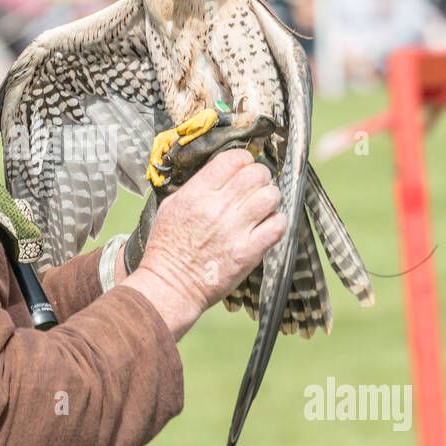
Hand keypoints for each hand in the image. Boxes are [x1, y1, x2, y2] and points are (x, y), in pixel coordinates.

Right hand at [120, 149, 286, 339]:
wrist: (171, 285)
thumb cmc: (168, 247)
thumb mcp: (171, 206)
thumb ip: (196, 186)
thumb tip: (221, 172)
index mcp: (196, 194)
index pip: (232, 160)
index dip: (243, 160)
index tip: (243, 167)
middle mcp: (217, 208)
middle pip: (256, 174)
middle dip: (260, 176)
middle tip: (255, 186)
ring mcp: (235, 230)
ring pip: (270, 196)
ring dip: (270, 197)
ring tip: (262, 205)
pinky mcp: (248, 252)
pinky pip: (277, 225)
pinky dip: (276, 222)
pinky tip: (266, 225)